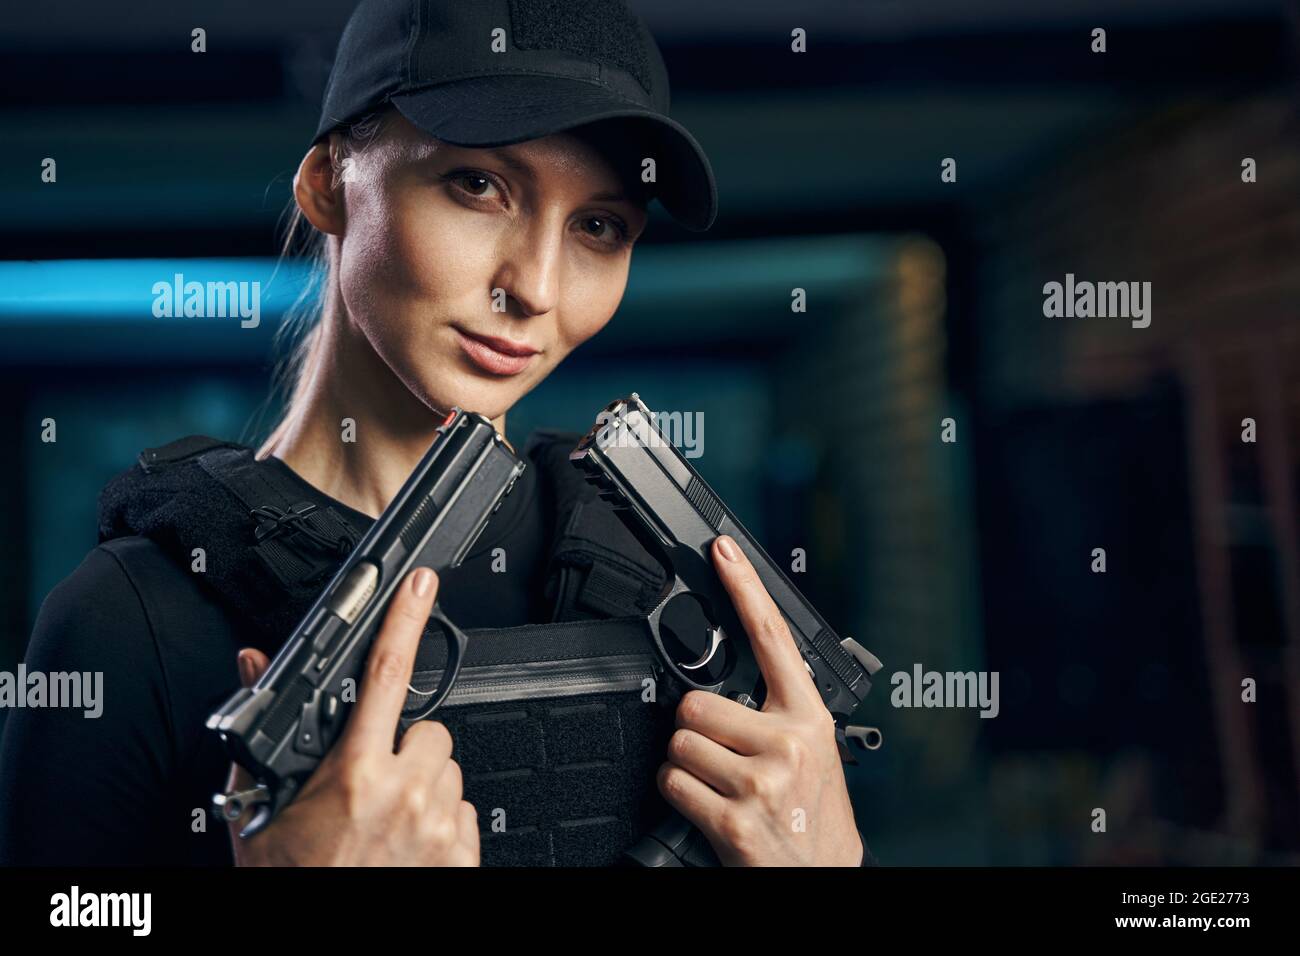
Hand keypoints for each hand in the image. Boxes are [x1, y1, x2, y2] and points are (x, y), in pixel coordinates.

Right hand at [223, 567, 479, 865]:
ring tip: (384, 820)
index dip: (404, 618)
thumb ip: (260, 737)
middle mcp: (404, 795)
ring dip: (423, 784)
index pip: (383, 675)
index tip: (419, 584)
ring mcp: (439, 827)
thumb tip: (251, 667)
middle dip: (404, 745)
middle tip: (370, 782)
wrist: (318, 945)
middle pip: (429, 729)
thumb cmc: (291, 884)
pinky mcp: (464, 857)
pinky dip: (441, 820)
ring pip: (449, 770)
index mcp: (352, 775)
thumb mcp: (258, 812)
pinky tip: (405, 843)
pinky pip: (465, 811)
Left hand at [656, 535, 862, 865]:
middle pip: (696, 703)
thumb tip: (728, 686)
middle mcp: (788, 742)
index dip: (745, 587)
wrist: (821, 878)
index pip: (773, 638)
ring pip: (678, 743)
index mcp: (809, 717)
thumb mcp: (814, 754)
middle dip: (696, 730)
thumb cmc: (814, 818)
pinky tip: (711, 809)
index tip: (723, 550)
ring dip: (686, 767)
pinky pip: (671, 782)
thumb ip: (779, 714)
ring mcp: (761, 780)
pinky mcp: (734, 816)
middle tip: (722, 757)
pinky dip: (678, 797)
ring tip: (721, 787)